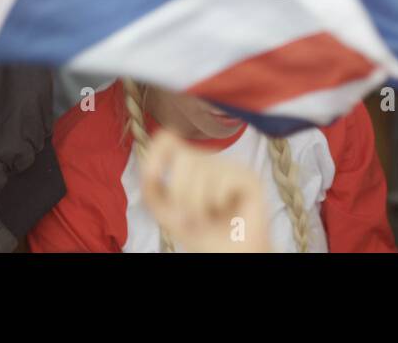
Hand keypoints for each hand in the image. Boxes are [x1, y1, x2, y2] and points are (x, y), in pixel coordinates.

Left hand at [140, 131, 271, 252]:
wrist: (230, 256)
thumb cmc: (203, 236)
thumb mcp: (167, 213)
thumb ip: (152, 190)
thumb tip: (149, 169)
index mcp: (191, 166)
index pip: (167, 141)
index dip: (155, 153)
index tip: (150, 176)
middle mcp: (212, 161)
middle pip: (184, 158)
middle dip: (181, 195)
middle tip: (193, 215)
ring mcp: (231, 167)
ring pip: (202, 172)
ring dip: (199, 206)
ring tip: (210, 217)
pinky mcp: (249, 177)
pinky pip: (221, 183)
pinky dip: (218, 204)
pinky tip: (228, 212)